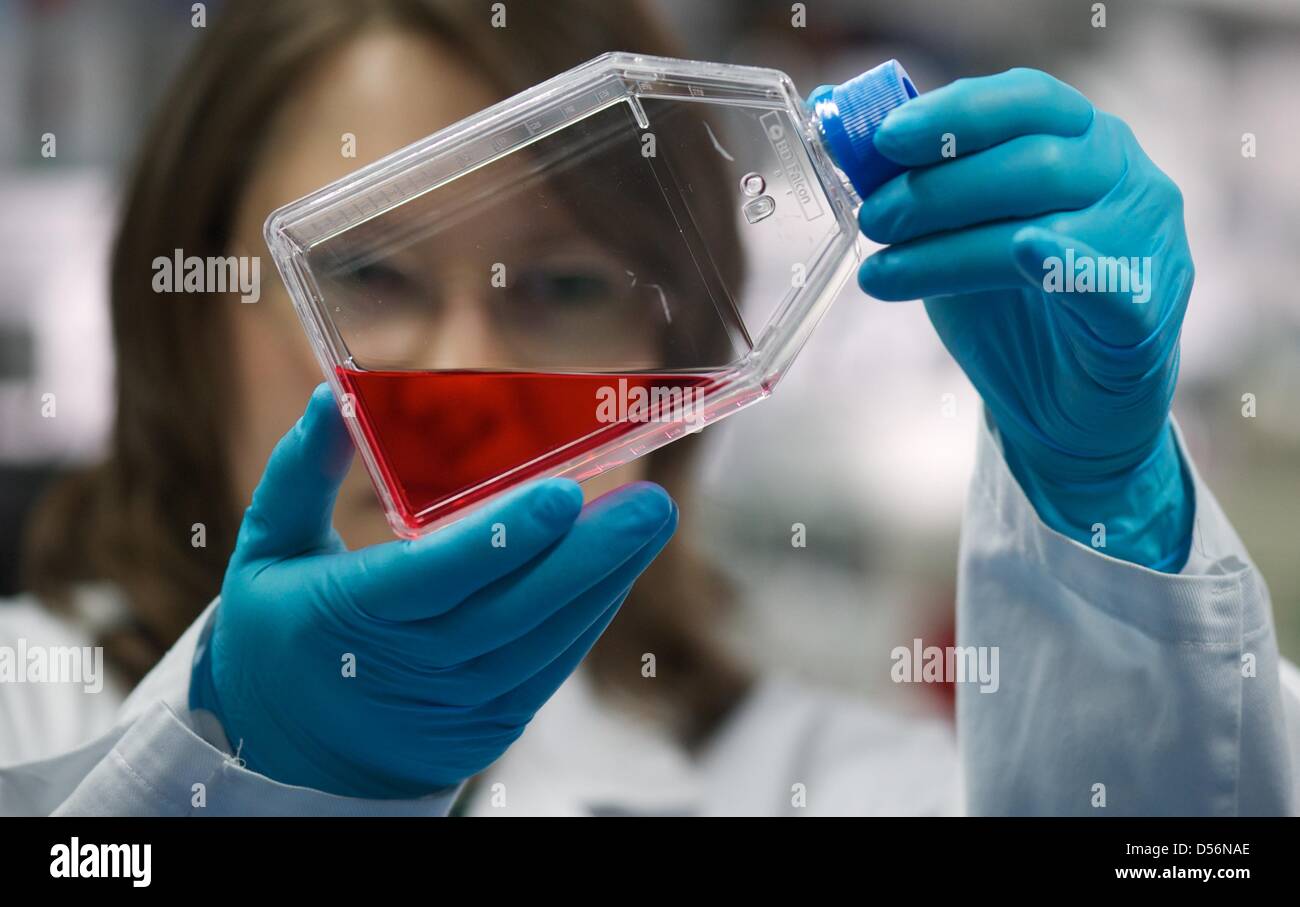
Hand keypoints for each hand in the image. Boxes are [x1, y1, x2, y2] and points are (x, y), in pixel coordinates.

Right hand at [190, 385, 676, 797]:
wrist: (290, 752)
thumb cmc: (282, 632)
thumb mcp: (269, 547)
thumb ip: (301, 471)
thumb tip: (331, 393)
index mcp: (349, 616)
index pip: (437, 576)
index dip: (503, 538)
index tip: (562, 493)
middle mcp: (410, 666)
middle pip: (512, 610)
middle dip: (588, 557)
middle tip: (651, 504)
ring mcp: (456, 702)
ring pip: (544, 640)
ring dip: (604, 581)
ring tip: (648, 523)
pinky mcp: (490, 722)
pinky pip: (550, 666)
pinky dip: (589, 616)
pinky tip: (618, 568)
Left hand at [855, 68, 1193, 569]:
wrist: (1065, 411)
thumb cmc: (1015, 310)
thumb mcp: (961, 238)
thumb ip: (926, 188)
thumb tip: (850, 138)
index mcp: (1085, 142)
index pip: (1028, 101)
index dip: (956, 112)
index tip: (886, 139)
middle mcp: (1127, 179)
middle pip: (1033, 159)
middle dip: (938, 189)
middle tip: (873, 219)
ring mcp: (1146, 243)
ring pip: (1048, 222)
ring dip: (953, 246)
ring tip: (884, 270)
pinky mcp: (1147, 313)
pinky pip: (1109, 281)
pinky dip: (1066, 263)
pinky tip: (1025, 254)